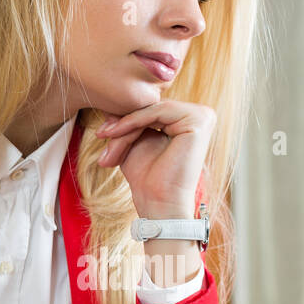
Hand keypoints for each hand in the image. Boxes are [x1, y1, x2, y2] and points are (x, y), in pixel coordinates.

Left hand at [95, 101, 215, 218]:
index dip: (125, 118)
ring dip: (125, 126)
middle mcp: (201, 114)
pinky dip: (133, 122)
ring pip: (152, 110)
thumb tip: (111, 100)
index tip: (101, 132)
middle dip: (123, 124)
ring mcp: (203, 116)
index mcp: (189, 119)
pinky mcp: (199, 120)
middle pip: (151, 108)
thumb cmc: (148, 177)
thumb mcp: (133, 141)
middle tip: (100, 136)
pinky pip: (158, 111)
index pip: (151, 108)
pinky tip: (115, 133)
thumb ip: (128, 120)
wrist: (159, 203)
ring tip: (107, 140)